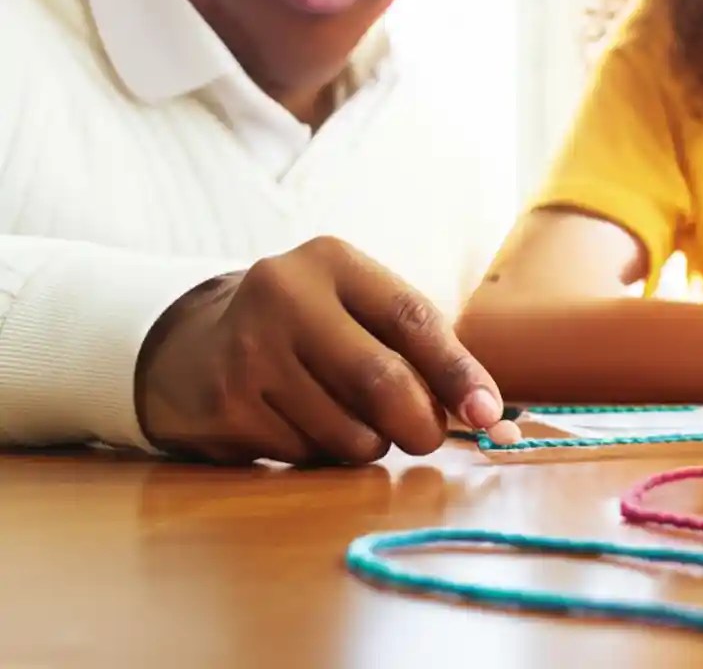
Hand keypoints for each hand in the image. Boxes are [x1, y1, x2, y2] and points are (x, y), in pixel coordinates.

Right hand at [135, 237, 521, 464]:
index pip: (412, 318)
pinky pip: (306, 454)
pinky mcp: (226, 404)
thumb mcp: (359, 314)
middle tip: (426, 438)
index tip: (488, 413)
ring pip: (349, 431)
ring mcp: (248, 349)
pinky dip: (321, 454)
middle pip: (382, 382)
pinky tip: (296, 424)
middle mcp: (285, 294)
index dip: (458, 372)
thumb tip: (495, 417)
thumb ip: (424, 354)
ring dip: (369, 444)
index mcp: (333, 261)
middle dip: (420, 424)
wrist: (193, 347)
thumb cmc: (311, 333)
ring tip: (349, 420)